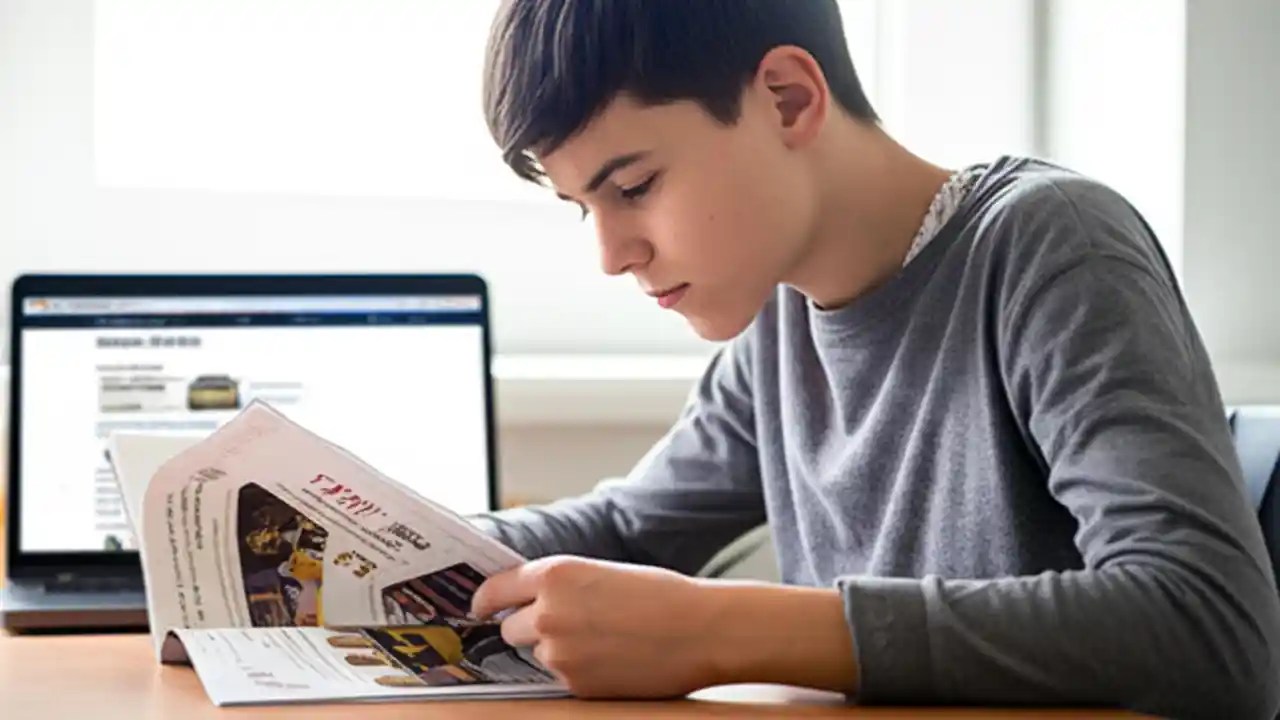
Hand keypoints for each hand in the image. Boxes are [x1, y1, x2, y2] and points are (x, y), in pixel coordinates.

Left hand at [469, 555, 721, 697]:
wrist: (701, 630)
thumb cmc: (661, 594)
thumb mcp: (602, 572)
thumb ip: (560, 585)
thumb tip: (529, 600)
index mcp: (555, 574)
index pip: (495, 589)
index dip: (484, 601)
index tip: (480, 608)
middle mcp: (547, 612)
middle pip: (508, 627)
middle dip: (526, 627)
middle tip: (562, 625)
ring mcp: (559, 652)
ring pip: (535, 653)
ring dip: (554, 649)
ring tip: (599, 640)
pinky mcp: (574, 684)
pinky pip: (559, 677)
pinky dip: (576, 670)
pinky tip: (610, 658)